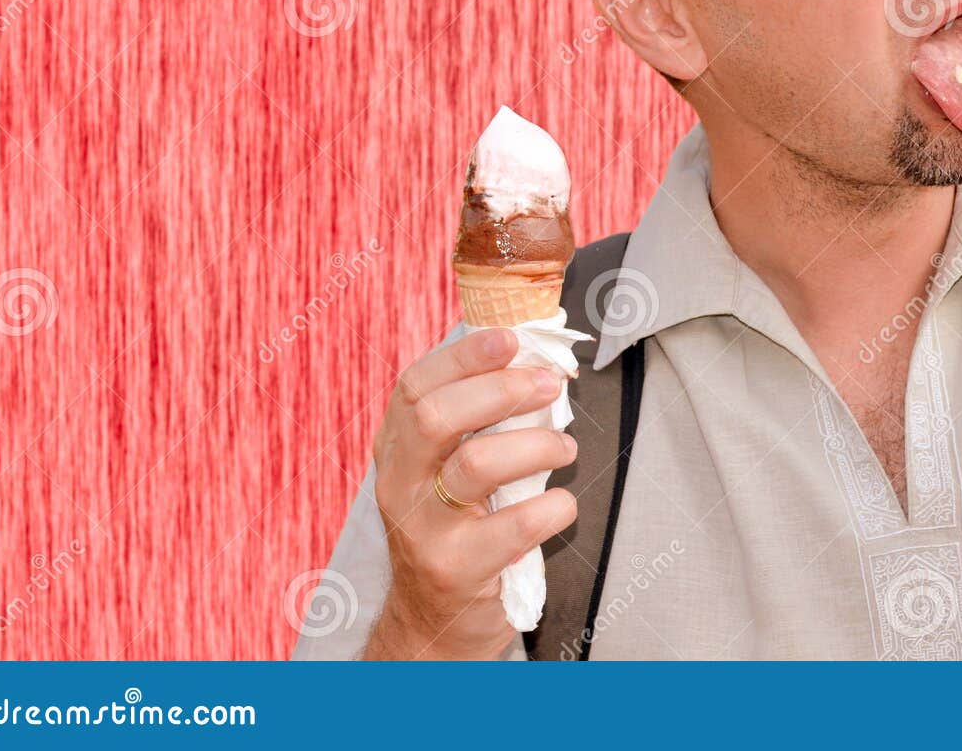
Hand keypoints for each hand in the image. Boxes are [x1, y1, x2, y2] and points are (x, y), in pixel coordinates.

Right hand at [364, 327, 577, 659]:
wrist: (435, 622)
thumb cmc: (456, 531)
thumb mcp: (445, 473)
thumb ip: (475, 424)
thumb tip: (537, 365)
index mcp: (397, 450)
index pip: (415, 386)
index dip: (464, 355)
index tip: (510, 338)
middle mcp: (400, 485)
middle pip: (438, 416)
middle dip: (502, 389)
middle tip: (548, 386)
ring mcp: (423, 529)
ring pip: (477, 464)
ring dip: (537, 445)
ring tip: (565, 450)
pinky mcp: (456, 569)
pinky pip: (515, 526)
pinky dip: (552, 507)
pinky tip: (562, 505)